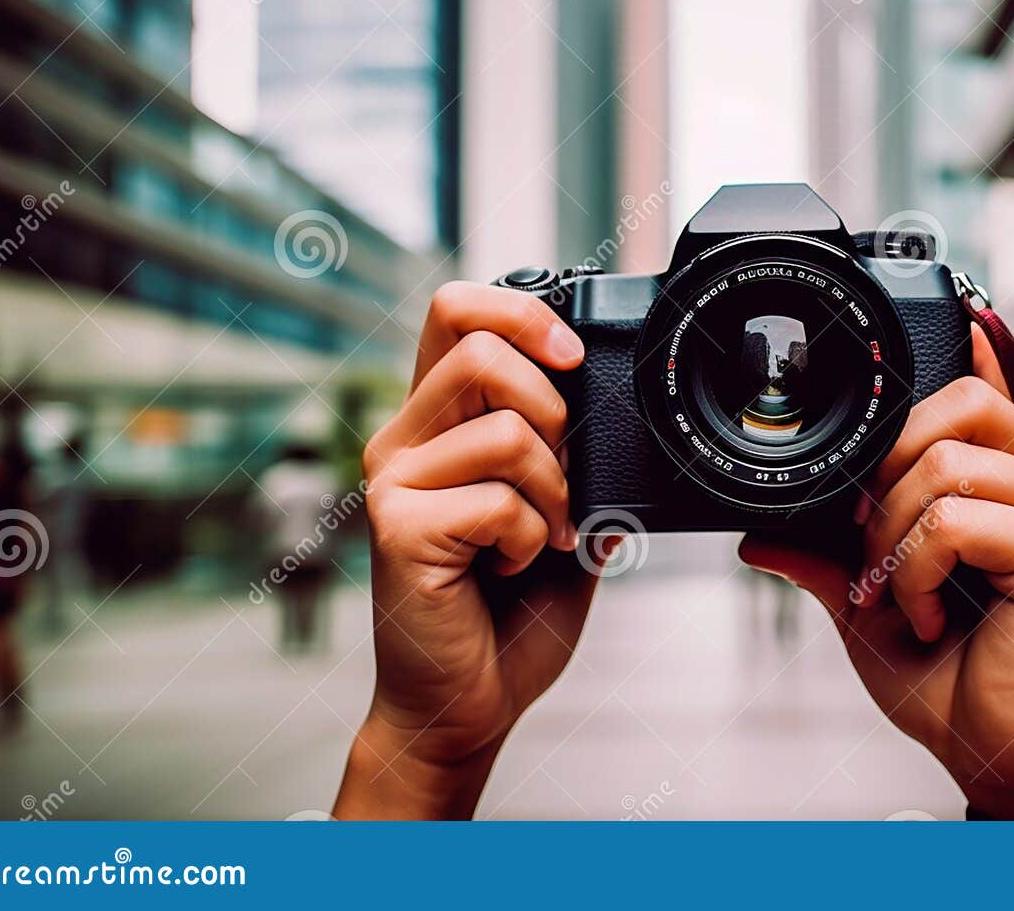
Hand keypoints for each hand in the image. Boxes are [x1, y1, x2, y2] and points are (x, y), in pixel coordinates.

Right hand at [334, 282, 609, 818]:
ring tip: (543, 537)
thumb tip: (619, 411)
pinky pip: (499, 499)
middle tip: (564, 475)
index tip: (572, 354)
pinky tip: (512, 566)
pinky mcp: (398, 528)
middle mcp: (405, 440)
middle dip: (555, 409)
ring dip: (554, 491)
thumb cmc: (508, 615)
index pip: (455, 310)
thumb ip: (577, 459)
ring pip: (505, 430)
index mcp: (440, 422)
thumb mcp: (562, 516)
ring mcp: (394, 482)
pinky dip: (533, 537)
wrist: (467, 704)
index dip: (519, 309)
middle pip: (479, 349)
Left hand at [740, 325, 1013, 819]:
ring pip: (944, 465)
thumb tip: (759, 535)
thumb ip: (830, 557)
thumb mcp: (874, 604)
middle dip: (886, 473)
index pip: (980, 384)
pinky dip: (916, 571)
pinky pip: (955, 522)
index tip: (882, 396)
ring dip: (892, 539)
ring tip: (900, 597)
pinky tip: (930, 615)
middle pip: (957, 404)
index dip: (937, 365)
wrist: (1006, 755)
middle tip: (868, 547)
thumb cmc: (956, 680)